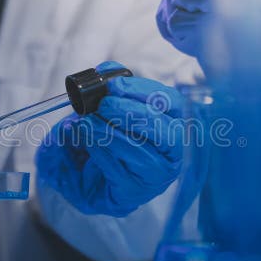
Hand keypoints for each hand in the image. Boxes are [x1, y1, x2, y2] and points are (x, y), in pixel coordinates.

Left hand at [36, 62, 184, 216]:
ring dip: (110, 133)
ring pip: (142, 151)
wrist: (88, 175)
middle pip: (163, 129)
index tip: (116, 85)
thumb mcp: (109, 107)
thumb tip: (106, 70)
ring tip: (88, 123)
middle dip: (130, 112)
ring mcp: (157, 173)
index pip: (171, 103)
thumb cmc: (107, 136)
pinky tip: (88, 142)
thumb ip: (112, 87)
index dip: (143, 91)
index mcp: (173, 122)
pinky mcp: (137, 190)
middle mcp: (173, 150)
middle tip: (103, 104)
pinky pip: (120, 170)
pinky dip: (101, 152)